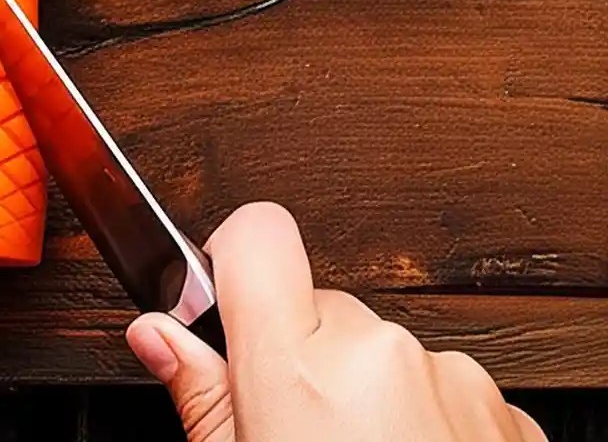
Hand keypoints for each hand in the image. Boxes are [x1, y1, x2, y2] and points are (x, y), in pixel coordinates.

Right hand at [127, 203, 546, 441]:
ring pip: (380, 351)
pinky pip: (439, 387)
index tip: (224, 302)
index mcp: (299, 366)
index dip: (232, 259)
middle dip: (298, 355)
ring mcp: (451, 380)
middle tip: (289, 430)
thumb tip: (156, 335)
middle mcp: (381, 354)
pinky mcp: (502, 414)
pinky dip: (415, 422)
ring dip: (362, 394)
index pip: (258, 236)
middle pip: (319, 308)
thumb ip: (201, 396)